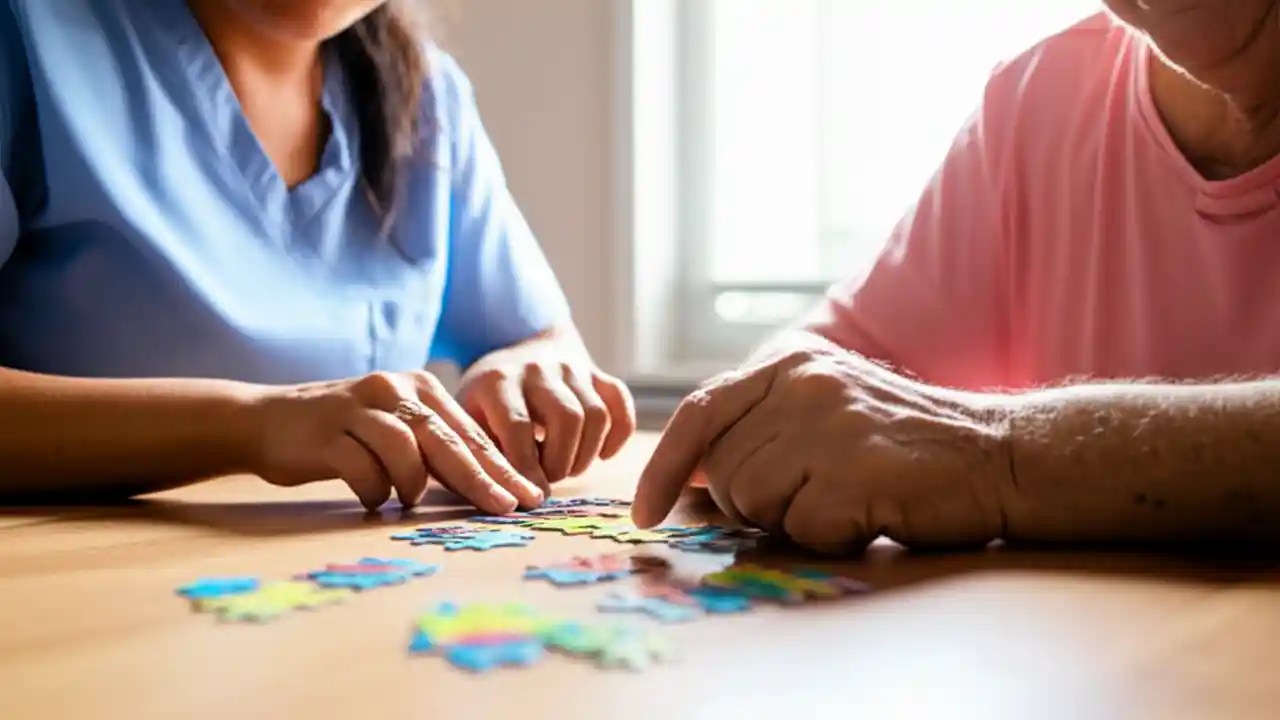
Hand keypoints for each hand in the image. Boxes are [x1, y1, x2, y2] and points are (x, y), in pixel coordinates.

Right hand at [243, 371, 544, 512]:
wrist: (266, 420)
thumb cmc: (343, 435)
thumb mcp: (396, 432)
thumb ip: (436, 450)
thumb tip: (492, 488)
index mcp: (419, 387)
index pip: (471, 433)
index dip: (502, 468)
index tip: (530, 498)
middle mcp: (394, 389)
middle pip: (450, 441)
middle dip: (483, 480)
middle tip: (508, 508)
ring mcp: (360, 407)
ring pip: (408, 450)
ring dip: (413, 485)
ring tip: (406, 501)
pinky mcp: (328, 431)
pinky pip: (364, 467)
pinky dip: (374, 489)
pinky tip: (372, 500)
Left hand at [457, 333, 635, 490]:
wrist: (517, 343)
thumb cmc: (487, 398)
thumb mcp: (469, 416)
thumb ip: (481, 453)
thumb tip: (502, 498)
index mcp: (498, 380)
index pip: (518, 425)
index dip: (527, 467)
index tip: (532, 496)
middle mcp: (538, 369)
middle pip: (567, 418)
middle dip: (561, 462)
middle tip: (549, 480)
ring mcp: (572, 368)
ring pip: (597, 415)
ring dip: (586, 454)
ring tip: (567, 469)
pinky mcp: (597, 373)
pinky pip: (620, 402)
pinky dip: (619, 434)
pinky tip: (603, 455)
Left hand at [632, 335, 1013, 552]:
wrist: (998, 453)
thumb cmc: (905, 443)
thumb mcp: (826, 410)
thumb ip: (760, 430)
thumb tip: (689, 480)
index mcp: (790, 363)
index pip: (700, 411)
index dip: (666, 466)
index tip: (648, 512)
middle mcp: (803, 382)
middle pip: (725, 470)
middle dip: (755, 502)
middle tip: (814, 496)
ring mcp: (828, 423)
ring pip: (753, 500)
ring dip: (792, 519)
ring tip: (845, 498)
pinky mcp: (853, 469)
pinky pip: (800, 528)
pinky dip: (830, 536)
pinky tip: (869, 512)